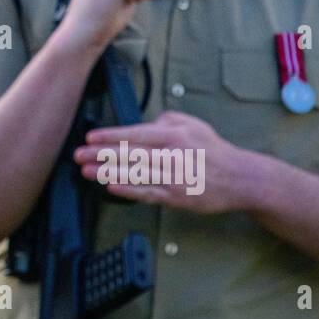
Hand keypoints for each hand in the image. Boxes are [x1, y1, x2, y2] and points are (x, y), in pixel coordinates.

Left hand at [71, 110, 257, 214]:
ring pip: (135, 175)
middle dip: (101, 155)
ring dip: (108, 173)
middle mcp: (172, 156)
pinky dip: (128, 190)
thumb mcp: (192, 124)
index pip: (136, 134)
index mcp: (175, 135)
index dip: (111, 136)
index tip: (90, 137)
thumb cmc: (213, 150)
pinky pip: (148, 193)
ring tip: (87, 171)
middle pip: (130, 155)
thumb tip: (144, 124)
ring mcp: (174, 179)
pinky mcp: (177, 198)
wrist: (240, 179)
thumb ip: (166, 120)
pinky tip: (111, 187)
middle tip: (79, 155)